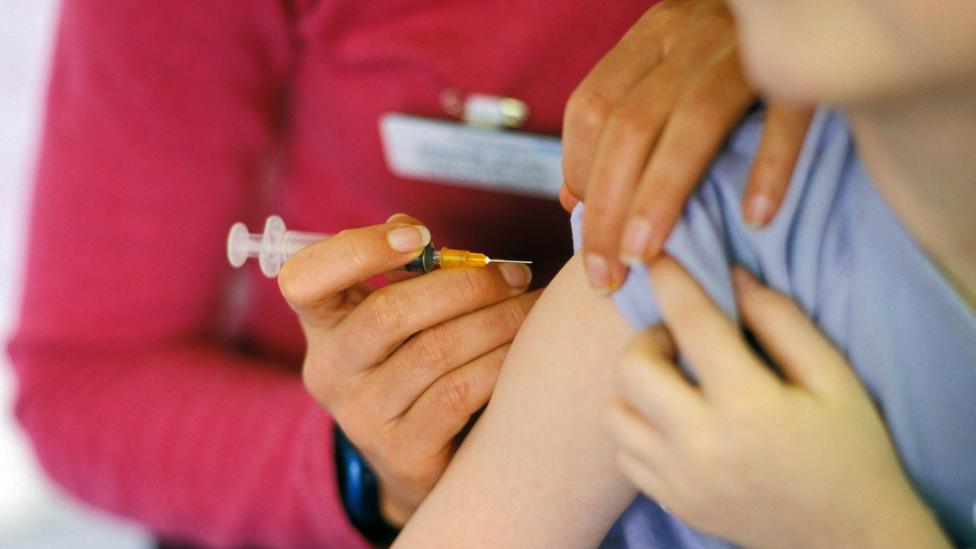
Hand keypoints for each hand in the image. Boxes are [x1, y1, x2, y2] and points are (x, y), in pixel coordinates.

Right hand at [278, 214, 537, 526]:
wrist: (414, 459)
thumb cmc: (411, 364)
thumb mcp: (393, 316)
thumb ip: (400, 271)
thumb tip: (412, 230)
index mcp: (322, 324)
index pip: (305, 279)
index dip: (358, 250)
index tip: (418, 237)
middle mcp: (331, 371)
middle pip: (390, 314)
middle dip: (464, 285)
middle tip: (514, 275)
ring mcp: (362, 417)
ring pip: (435, 351)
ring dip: (496, 321)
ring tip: (531, 307)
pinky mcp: (402, 452)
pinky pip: (459, 394)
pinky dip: (499, 363)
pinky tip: (523, 350)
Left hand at [560, 0, 813, 290]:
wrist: (820, 7)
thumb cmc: (730, 55)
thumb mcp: (669, 71)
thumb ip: (623, 124)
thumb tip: (574, 200)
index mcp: (652, 36)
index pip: (591, 106)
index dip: (578, 174)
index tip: (584, 231)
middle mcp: (690, 34)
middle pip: (630, 125)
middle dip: (607, 209)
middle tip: (604, 275)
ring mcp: (746, 46)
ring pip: (690, 123)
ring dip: (661, 197)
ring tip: (645, 257)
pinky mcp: (805, 63)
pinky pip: (785, 115)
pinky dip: (770, 166)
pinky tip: (756, 218)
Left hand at [606, 259, 949, 547]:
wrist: (847, 537)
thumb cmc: (850, 451)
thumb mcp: (833, 379)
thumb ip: (781, 322)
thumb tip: (731, 278)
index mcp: (748, 405)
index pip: (692, 323)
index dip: (672, 279)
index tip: (659, 254)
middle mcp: (701, 444)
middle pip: (632, 367)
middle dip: (648, 337)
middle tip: (678, 338)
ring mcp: (679, 479)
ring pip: (615, 411)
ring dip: (635, 384)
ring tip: (672, 380)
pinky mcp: (671, 501)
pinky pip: (624, 451)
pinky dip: (636, 425)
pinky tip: (669, 419)